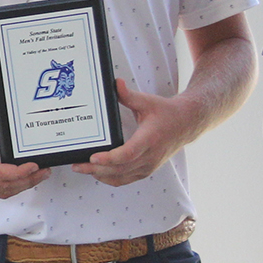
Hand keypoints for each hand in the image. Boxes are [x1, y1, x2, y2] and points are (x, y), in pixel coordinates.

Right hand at [0, 99, 49, 197]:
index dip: (21, 173)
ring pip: (2, 193)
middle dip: (29, 181)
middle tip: (45, 172)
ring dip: (21, 187)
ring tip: (37, 177)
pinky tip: (18, 181)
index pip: (2, 174)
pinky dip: (10, 189)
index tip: (35, 165)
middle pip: (7, 188)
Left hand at [72, 80, 205, 186]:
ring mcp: (148, 166)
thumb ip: (129, 95)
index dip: (109, 158)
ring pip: (121, 177)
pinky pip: (126, 179)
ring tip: (82, 169)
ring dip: (100, 175)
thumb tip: (115, 83)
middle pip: (120, 169)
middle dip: (96, 169)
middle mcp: (150, 156)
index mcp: (149, 139)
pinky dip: (110, 178)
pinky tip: (97, 172)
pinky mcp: (146, 170)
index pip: (127, 154)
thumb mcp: (148, 101)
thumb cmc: (167, 113)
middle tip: (77, 165)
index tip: (93, 157)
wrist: (186, 124)